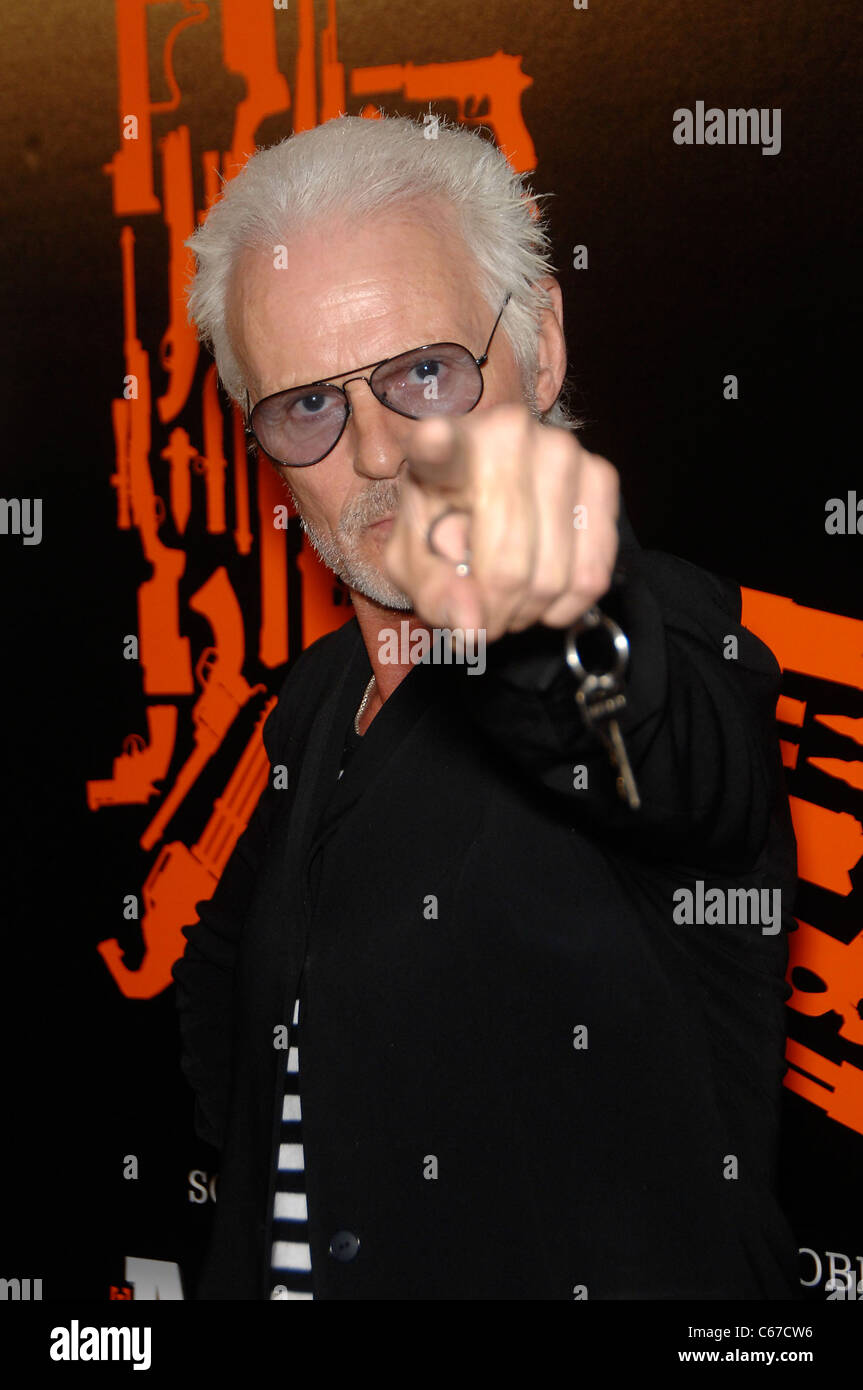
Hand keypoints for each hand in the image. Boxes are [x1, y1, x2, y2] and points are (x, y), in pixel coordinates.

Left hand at [383, 403, 619, 641]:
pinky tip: (544, 593)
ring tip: (510, 596)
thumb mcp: (415, 563)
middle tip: (483, 614)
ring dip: (530, 610)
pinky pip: (592, 573)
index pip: (442, 449)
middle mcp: (508, 435)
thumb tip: (472, 624)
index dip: (436, 446)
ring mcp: (563, 450)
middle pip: (509, 563)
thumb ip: (433, 591)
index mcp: (445, 451)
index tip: (431, 438)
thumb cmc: (442, 527)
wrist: (486, 496)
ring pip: (555, 576)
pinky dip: (567, 603)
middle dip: (495, 610)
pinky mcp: (602, 475)